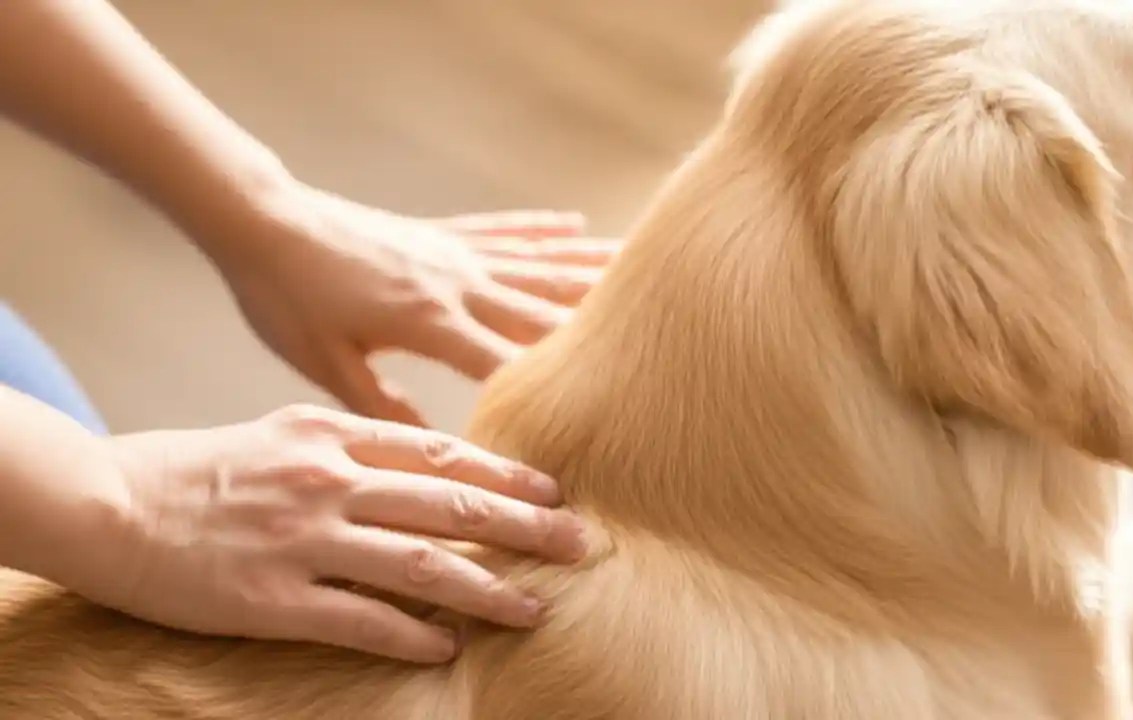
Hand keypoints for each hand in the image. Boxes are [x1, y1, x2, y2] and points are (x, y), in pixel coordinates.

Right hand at [96, 404, 584, 663]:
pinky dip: (412, 636)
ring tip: (534, 608)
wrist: (111, 503)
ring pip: (420, 563)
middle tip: (579, 543)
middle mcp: (328, 480)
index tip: (554, 491)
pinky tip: (449, 649)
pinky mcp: (272, 597)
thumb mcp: (285, 434)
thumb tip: (425, 466)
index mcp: (332, 435)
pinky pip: (360, 620)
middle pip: (450, 505)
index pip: (442, 455)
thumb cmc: (203, 469)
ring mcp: (303, 539)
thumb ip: (353, 446)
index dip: (506, 475)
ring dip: (487, 589)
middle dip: (525, 525)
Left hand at [205, 183, 620, 424]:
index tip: (604, 409)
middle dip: (601, 330)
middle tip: (659, 341)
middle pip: (544, 309)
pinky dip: (545, 231)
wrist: (260, 220)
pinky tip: (578, 226)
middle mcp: (457, 282)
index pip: (511, 361)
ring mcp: (453, 252)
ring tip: (646, 268)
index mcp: (430, 322)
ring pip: (538, 264)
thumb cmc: (284, 297)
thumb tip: (440, 450)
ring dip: (592, 270)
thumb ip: (385, 408)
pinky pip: (506, 231)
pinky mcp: (441, 233)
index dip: (558, 388)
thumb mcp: (326, 366)